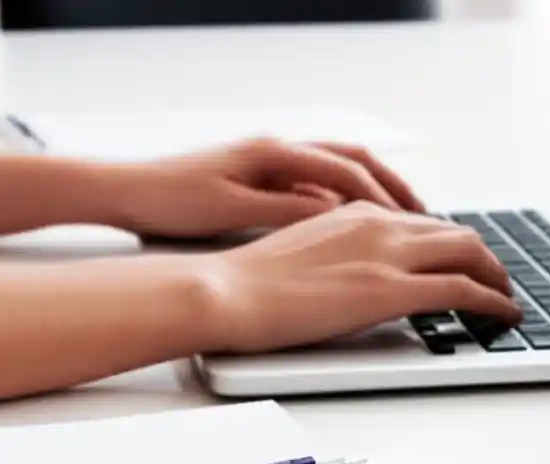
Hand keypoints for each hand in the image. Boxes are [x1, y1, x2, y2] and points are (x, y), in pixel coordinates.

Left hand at [114, 138, 425, 236]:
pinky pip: (317, 184)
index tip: (414, 222)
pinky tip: (356, 226)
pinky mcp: (260, 179)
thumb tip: (336, 215)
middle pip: (353, 161)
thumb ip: (287, 209)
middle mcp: (276, 150)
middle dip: (393, 186)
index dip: (384, 197)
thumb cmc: (169, 199)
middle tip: (426, 215)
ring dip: (373, 191)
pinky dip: (345, 200)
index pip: (346, 171)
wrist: (124, 191)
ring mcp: (270, 162)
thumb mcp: (232, 209)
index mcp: (273, 153)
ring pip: (337, 170)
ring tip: (403, 219)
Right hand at [197, 201, 520, 353]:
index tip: (462, 263)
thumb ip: (334, 251)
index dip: (450, 244)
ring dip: (495, 277)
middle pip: (454, 232)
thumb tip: (349, 269)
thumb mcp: (298, 250)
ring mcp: (386, 255)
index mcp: (353, 213)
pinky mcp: (389, 290)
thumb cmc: (247, 282)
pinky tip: (503, 315)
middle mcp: (377, 225)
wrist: (225, 291)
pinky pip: (462, 289)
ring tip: (505, 300)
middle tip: (495, 282)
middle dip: (483, 258)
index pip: (421, 223)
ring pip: (468, 252)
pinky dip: (492, 300)